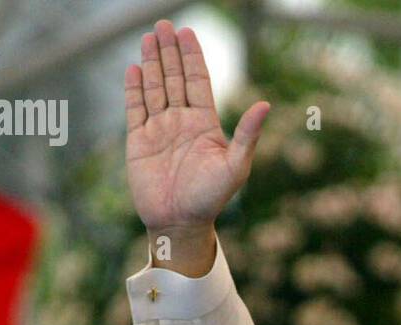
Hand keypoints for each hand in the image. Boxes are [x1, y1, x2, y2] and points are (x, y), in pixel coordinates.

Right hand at [125, 20, 269, 236]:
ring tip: (150, 37)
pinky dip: (133, 89)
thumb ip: (247, 135)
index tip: (188, 33)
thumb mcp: (235, 167)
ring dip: (152, 63)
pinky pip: (135, 108)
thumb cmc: (211, 200)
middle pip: (174, 78)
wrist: (180, 223)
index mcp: (205, 125)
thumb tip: (266, 105)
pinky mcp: (138, 141)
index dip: (193, 58)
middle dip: (170, 52)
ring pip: (154, 88)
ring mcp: (159, 130)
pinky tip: (134, 68)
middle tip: (164, 25)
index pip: (198, 83)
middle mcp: (181, 123)